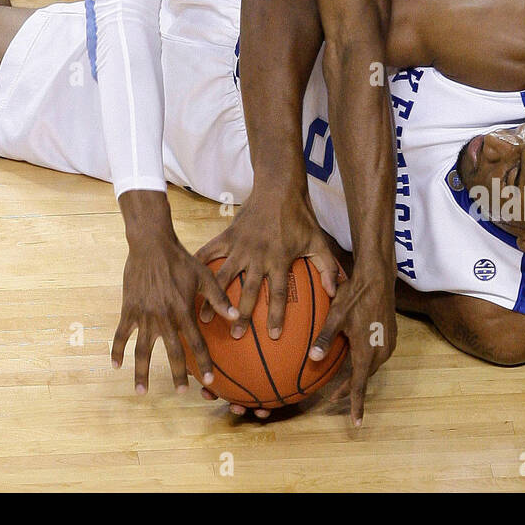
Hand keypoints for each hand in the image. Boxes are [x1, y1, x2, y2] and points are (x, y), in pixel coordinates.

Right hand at [112, 225, 237, 394]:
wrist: (151, 244)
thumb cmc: (180, 259)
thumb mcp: (204, 275)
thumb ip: (219, 297)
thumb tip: (236, 316)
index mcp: (183, 310)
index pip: (196, 342)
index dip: (204, 362)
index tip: (211, 379)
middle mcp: (164, 316)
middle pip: (172, 352)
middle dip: (178, 374)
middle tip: (182, 392)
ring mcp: (144, 314)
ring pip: (142, 350)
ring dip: (142, 372)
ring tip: (142, 392)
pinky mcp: (129, 309)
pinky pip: (121, 334)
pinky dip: (118, 350)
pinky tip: (116, 365)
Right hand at [195, 192, 341, 418]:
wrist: (278, 188)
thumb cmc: (300, 217)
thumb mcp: (318, 241)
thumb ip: (327, 267)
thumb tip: (337, 291)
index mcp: (280, 259)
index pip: (279, 292)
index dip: (276, 314)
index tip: (273, 336)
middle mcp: (259, 256)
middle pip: (249, 290)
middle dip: (241, 314)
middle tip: (235, 335)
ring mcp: (241, 246)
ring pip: (225, 277)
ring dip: (214, 297)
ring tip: (204, 318)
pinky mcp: (228, 236)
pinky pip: (210, 252)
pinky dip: (199, 265)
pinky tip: (188, 280)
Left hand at [309, 268, 396, 426]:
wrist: (378, 279)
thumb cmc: (355, 295)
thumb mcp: (336, 316)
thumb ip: (324, 339)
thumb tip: (312, 359)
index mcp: (367, 352)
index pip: (360, 385)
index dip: (356, 404)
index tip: (356, 423)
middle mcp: (381, 351)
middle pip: (365, 377)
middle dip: (352, 389)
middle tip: (336, 396)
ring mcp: (388, 344)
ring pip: (371, 366)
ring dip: (359, 373)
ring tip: (343, 380)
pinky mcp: (390, 336)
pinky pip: (376, 355)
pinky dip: (365, 361)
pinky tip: (355, 356)